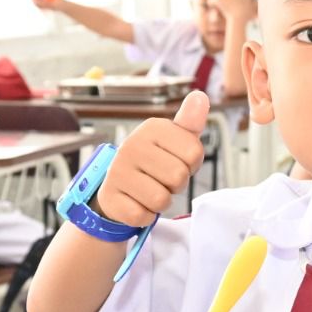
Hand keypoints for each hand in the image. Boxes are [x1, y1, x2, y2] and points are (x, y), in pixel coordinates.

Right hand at [93, 90, 208, 226]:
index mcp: (152, 128)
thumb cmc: (154, 163)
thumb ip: (189, 123)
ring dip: (161, 202)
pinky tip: (136, 202)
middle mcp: (131, 145)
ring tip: (149, 190)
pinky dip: (146, 215)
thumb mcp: (174, 140)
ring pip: (161, 199)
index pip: (194, 152)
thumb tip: (200, 95)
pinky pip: (144, 215)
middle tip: (161, 179)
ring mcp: (117, 171)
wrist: (118, 187)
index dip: (191, 164)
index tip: (176, 161)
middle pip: (179, 176)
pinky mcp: (110, 198)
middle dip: (176, 185)